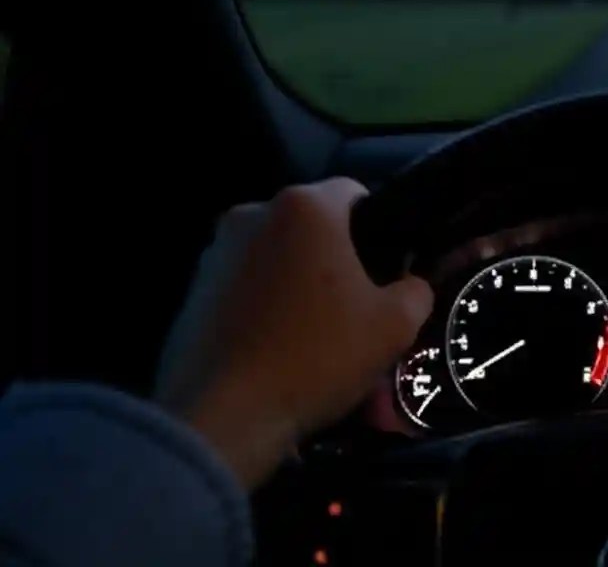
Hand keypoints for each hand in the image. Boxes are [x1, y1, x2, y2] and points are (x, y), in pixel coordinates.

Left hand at [155, 178, 432, 487]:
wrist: (224, 416)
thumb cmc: (317, 356)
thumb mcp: (394, 326)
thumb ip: (416, 291)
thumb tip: (410, 285)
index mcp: (304, 207)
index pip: (355, 192)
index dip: (381, 227)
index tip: (389, 270)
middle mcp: (252, 214)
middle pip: (312, 228)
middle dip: (336, 260)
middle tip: (358, 310)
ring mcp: (214, 252)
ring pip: (278, 259)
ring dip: (299, 286)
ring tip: (317, 339)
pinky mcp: (191, 291)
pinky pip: (246, 289)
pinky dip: (266, 310)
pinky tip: (280, 351)